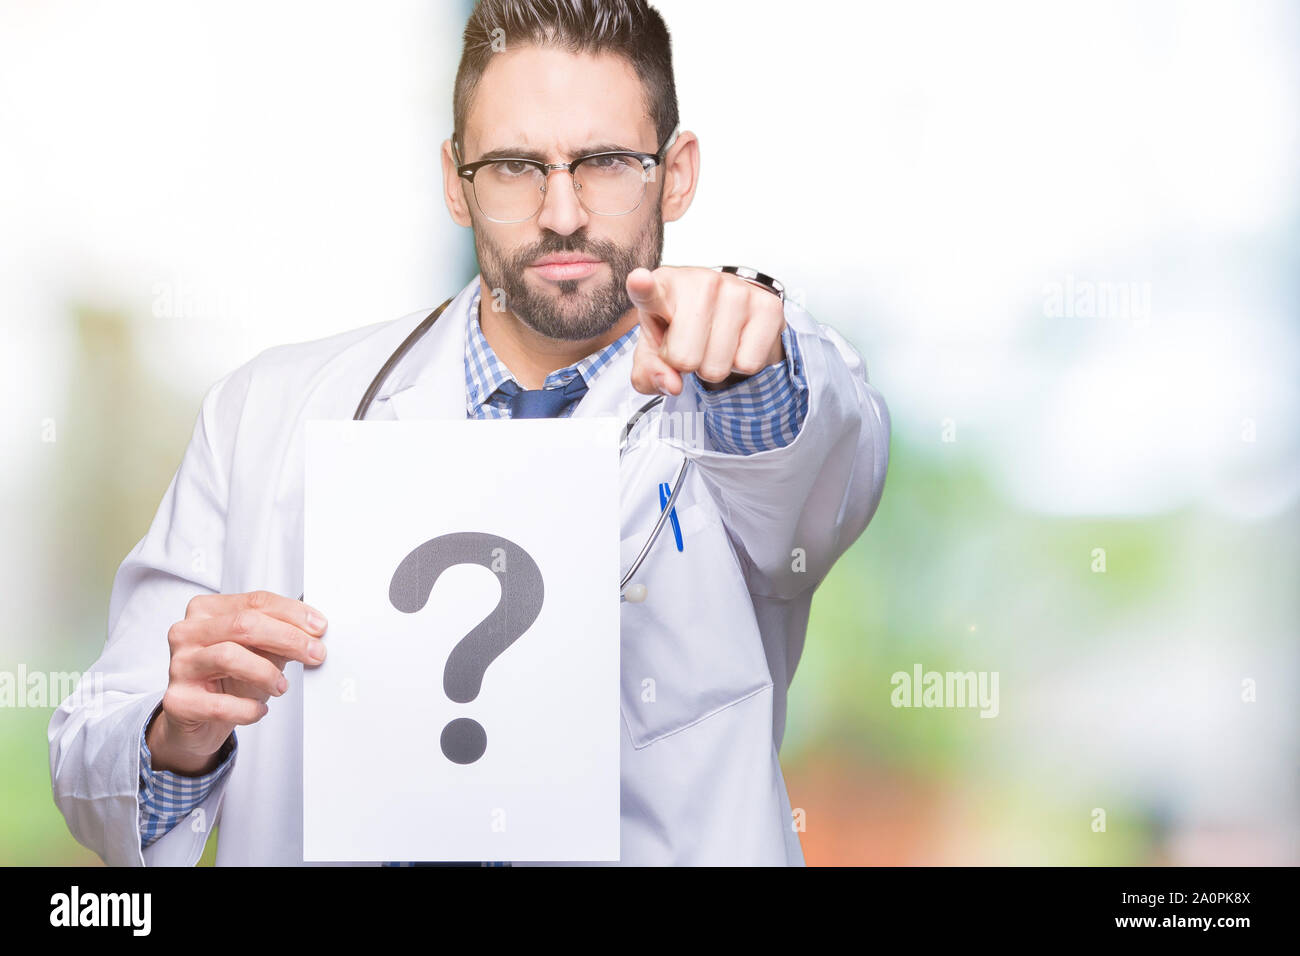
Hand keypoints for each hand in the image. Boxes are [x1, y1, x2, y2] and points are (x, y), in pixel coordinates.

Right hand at [147, 590, 327, 774]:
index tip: (319, 628)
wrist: (196, 718)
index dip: (293, 613)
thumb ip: (279, 636)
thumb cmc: (228, 678)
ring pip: (229, 656)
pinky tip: (259, 710)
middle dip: (288, 638)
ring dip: (266, 672)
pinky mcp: (177, 701)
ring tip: (282, 686)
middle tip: (315, 654)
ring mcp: (179, 665)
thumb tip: (315, 632)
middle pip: (244, 624)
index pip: (255, 602)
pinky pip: (219, 704)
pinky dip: (247, 708)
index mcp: (206, 610)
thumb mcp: (257, 650)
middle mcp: (187, 632)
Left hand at [627, 265, 785, 395]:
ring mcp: (737, 290)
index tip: (639, 280)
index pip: (649, 291)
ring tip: (714, 341)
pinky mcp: (768, 305)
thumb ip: (649, 373)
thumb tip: (672, 384)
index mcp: (663, 288)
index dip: (643, 287)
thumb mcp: (655, 352)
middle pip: (685, 359)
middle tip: (692, 345)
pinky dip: (741, 364)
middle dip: (687, 365)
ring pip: (718, 365)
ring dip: (715, 365)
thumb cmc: (682, 328)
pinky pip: (748, 364)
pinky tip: (737, 341)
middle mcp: (700, 282)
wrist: (728, 311)